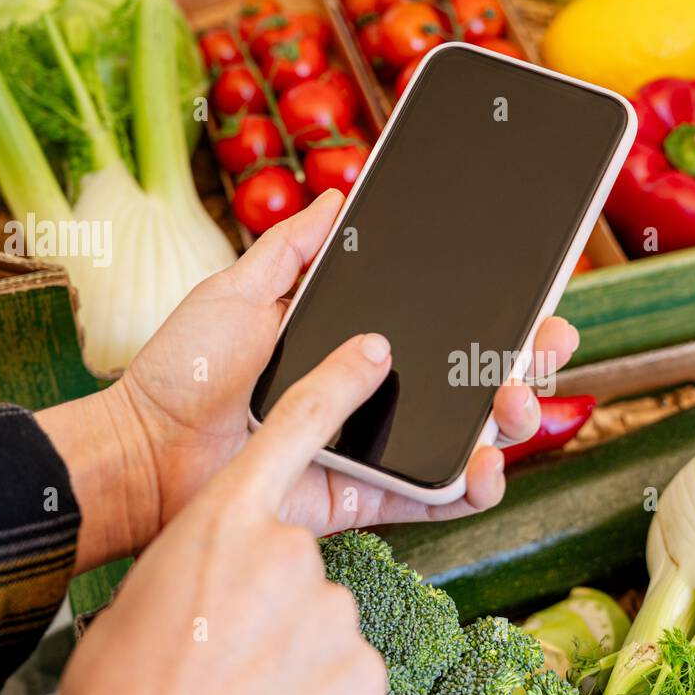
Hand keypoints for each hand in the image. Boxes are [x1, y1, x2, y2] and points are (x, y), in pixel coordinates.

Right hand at [11, 335, 391, 694]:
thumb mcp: (147, 596)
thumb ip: (207, 565)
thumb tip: (233, 583)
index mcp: (223, 521)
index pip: (295, 429)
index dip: (338, 386)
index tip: (376, 353)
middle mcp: (289, 553)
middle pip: (303, 565)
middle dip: (274, 606)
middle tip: (224, 658)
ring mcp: (334, 612)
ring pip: (326, 623)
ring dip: (295, 655)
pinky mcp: (367, 674)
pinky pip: (352, 674)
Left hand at [41, 190, 579, 571]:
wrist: (147, 448)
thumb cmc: (186, 370)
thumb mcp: (238, 289)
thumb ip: (292, 247)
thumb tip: (337, 193)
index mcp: (357, 344)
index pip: (446, 327)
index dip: (498, 316)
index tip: (538, 298)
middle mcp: (380, 396)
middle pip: (473, 381)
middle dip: (526, 364)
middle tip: (547, 345)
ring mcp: (378, 448)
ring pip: (467, 439)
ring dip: (509, 423)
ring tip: (515, 404)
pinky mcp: (366, 497)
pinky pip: (431, 500)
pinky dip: (470, 490)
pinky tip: (488, 468)